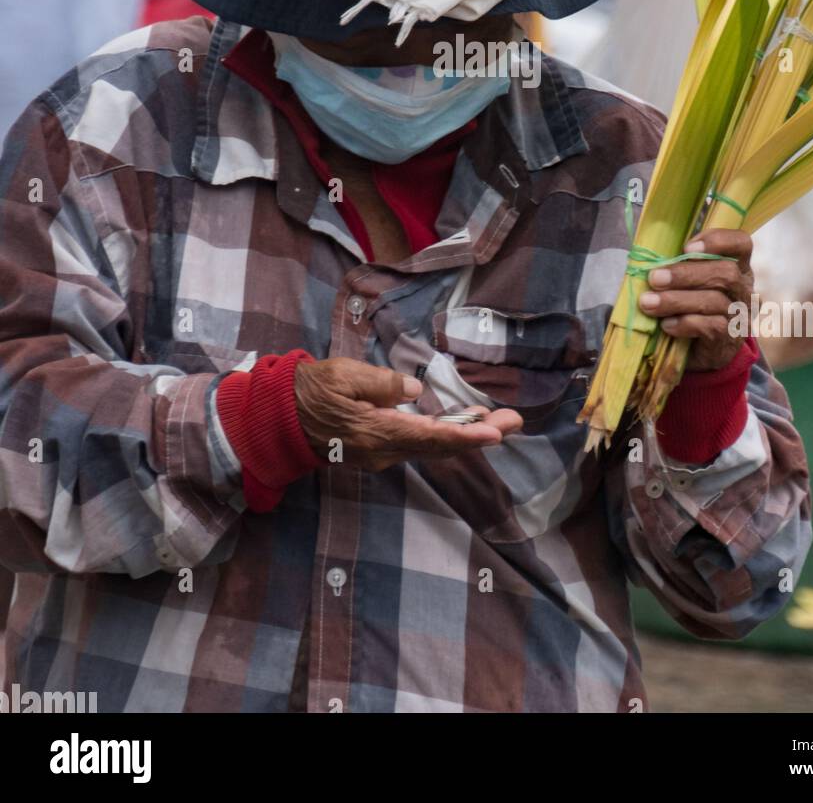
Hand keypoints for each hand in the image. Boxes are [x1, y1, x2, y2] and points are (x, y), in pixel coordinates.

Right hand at [293, 357, 523, 472]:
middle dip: (480, 434)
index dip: (466, 437)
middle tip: (515, 420)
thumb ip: (381, 384)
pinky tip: (462, 422)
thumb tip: (415, 392)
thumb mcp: (344, 376)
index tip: (496, 433)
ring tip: (498, 419)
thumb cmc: (311, 390)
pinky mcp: (378, 448)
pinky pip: (418, 443)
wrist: (279, 418)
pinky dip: (444, 434)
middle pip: (440, 446)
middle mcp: (384, 451)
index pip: (431, 437)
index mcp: (377, 433)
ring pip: (431, 446)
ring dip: (465, 434)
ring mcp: (381, 454)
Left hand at [636, 229, 753, 370]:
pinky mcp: (729, 340)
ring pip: (715, 301)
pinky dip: (684, 323)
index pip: (742, 244)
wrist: (701, 354)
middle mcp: (744, 290)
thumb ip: (682, 268)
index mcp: (738, 268)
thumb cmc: (693, 309)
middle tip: (655, 278)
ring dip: (676, 300)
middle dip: (687, 273)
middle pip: (726, 273)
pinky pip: (710, 326)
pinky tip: (666, 325)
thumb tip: (651, 260)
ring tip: (648, 303)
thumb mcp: (691, 284)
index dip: (718, 241)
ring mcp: (739, 316)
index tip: (687, 249)